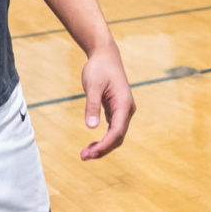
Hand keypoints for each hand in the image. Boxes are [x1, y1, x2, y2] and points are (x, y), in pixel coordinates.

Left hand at [79, 40, 135, 160]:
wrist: (105, 54)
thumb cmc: (99, 68)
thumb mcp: (92, 85)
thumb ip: (92, 105)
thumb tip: (90, 127)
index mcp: (123, 104)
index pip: (117, 131)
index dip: (105, 145)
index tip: (91, 153)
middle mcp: (127, 109)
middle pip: (118, 137)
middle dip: (103, 149)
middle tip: (83, 156)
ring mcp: (123, 110)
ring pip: (116, 135)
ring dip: (103, 146)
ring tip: (85, 154)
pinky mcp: (117, 109)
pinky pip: (113, 129)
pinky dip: (104, 138)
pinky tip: (92, 144)